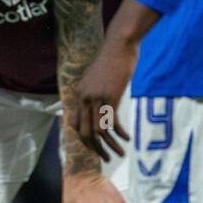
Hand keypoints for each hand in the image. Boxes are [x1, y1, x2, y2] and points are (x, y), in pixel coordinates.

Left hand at [73, 37, 134, 161]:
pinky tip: (127, 138)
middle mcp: (84, 98)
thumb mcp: (97, 77)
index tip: (96, 146)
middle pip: (85, 132)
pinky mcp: (110, 96)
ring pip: (99, 131)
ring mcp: (96, 98)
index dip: (85, 139)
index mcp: (79, 94)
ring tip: (120, 154)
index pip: (75, 124)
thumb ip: (94, 91)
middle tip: (106, 158)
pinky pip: (112, 122)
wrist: (119, 44)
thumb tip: (98, 104)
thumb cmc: (111, 59)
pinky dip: (119, 134)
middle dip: (96, 149)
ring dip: (110, 146)